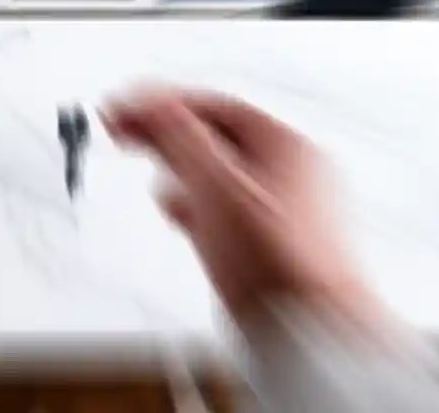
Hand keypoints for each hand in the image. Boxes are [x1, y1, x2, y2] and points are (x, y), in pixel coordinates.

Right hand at [102, 87, 381, 331]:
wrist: (312, 334)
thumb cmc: (280, 266)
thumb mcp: (217, 187)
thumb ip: (181, 139)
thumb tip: (152, 103)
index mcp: (289, 147)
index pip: (214, 107)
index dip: (163, 105)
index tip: (125, 109)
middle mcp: (296, 173)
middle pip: (218, 138)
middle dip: (170, 135)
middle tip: (128, 134)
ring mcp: (290, 209)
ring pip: (223, 174)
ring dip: (182, 170)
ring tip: (152, 170)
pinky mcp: (279, 244)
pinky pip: (231, 208)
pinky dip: (201, 204)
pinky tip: (184, 216)